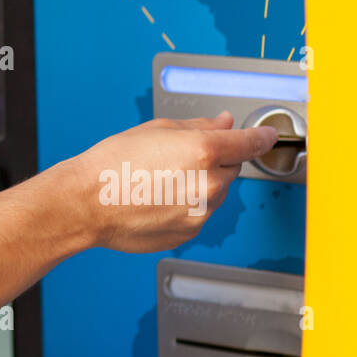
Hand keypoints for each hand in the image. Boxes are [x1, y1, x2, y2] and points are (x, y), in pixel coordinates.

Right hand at [66, 111, 277, 253]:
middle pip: (230, 168)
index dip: (261, 137)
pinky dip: (187, 204)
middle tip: (178, 157)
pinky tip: (157, 197)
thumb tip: (225, 124)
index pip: (248, 143)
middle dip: (214, 160)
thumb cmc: (114, 163)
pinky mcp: (190, 232)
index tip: (267, 135)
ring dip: (200, 183)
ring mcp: (201, 212)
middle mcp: (209, 184)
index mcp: (203, 151)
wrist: (88, 202)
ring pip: (215, 193)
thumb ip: (199, 126)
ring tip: (160, 179)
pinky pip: (200, 213)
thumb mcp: (157, 129)